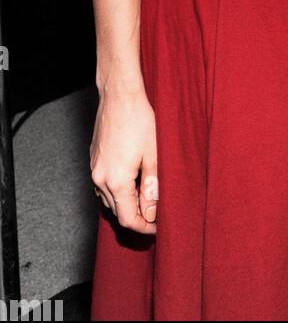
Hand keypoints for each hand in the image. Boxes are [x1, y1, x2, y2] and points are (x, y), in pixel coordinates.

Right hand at [90, 85, 157, 232]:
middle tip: (157, 214)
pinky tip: (133, 182)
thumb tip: (153, 211)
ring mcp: (94, 168)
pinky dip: (118, 190)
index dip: (145, 227)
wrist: (120, 94)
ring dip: (127, 204)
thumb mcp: (154, 154)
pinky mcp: (94, 159)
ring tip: (147, 198)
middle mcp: (100, 178)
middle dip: (137, 217)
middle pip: (117, 212)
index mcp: (116, 181)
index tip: (159, 227)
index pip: (128, 218)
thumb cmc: (140, 119)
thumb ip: (153, 186)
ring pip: (109, 199)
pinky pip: (103, 185)